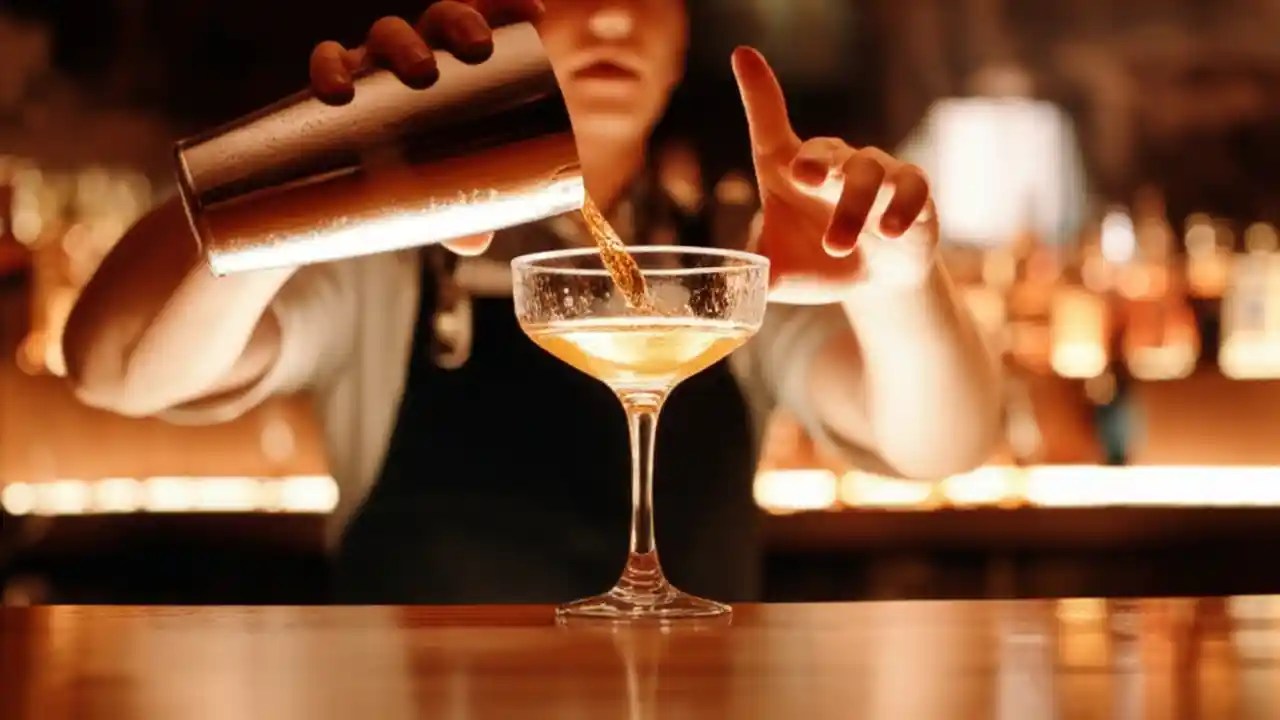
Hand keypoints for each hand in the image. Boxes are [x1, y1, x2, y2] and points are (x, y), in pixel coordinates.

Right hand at [307, 0, 543, 254]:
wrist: (339, 185)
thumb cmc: (407, 174)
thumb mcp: (440, 191)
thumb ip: (460, 211)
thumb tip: (475, 241)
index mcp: (452, 68)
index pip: (481, 23)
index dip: (506, 8)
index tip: (533, 12)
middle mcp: (413, 57)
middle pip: (438, 19)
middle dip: (460, 23)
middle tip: (478, 48)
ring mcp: (371, 65)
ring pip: (386, 33)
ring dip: (403, 42)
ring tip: (420, 71)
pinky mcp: (328, 82)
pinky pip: (326, 59)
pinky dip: (330, 67)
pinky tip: (336, 90)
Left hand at [731, 47, 937, 297]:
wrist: (872, 282)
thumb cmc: (816, 263)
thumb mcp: (780, 271)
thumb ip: (760, 272)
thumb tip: (747, 281)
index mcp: (790, 170)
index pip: (771, 126)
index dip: (759, 92)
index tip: (744, 57)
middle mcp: (833, 162)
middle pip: (822, 151)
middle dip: (814, 160)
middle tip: (801, 177)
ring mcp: (875, 173)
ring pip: (866, 174)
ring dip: (851, 209)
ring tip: (835, 247)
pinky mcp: (913, 192)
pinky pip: (911, 188)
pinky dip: (900, 209)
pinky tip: (888, 232)